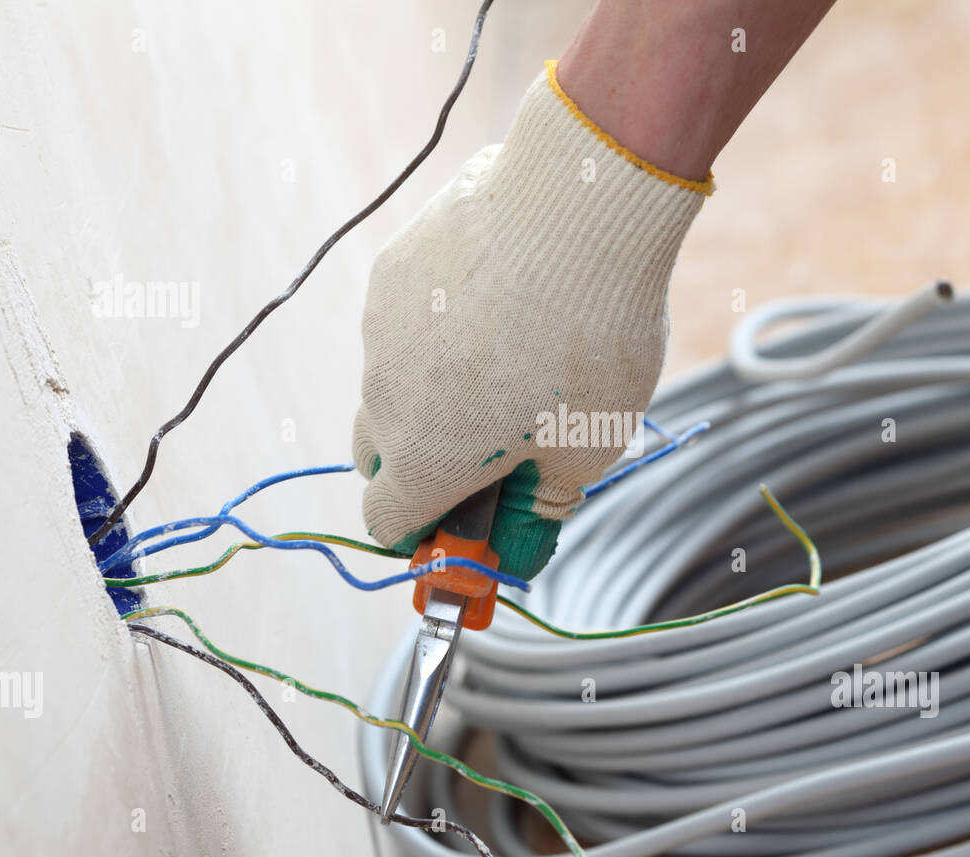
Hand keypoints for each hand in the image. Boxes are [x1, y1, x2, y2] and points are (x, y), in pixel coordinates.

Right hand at [352, 63, 707, 580]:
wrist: (575, 209)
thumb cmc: (591, 344)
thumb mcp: (588, 446)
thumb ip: (543, 503)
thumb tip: (525, 531)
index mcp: (423, 459)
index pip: (386, 523)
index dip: (425, 534)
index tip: (468, 521)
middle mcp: (383, 398)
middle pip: (379, 455)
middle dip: (422, 463)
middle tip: (493, 443)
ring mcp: (379, 330)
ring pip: (392, 383)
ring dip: (434, 389)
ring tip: (514, 353)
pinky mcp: (390, 270)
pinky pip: (402, 320)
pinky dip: (438, 327)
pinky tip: (501, 298)